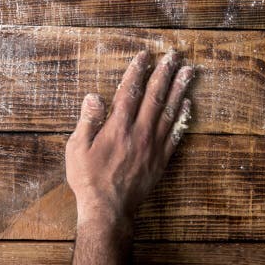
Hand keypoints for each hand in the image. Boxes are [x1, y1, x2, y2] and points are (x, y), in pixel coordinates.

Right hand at [66, 50, 192, 230]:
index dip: (137, 71)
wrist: (108, 209)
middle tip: (173, 55)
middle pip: (154, 96)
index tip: (144, 55)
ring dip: (179, 89)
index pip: (129, 92)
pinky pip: (175, 134)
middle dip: (164, 73)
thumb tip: (94, 96)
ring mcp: (153, 146)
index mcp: (117, 127)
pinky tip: (188, 104)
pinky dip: (183, 117)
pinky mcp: (161, 159)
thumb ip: (88, 121)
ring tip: (188, 71)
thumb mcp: (76, 148)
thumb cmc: (88, 179)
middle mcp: (138, 133)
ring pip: (169, 111)